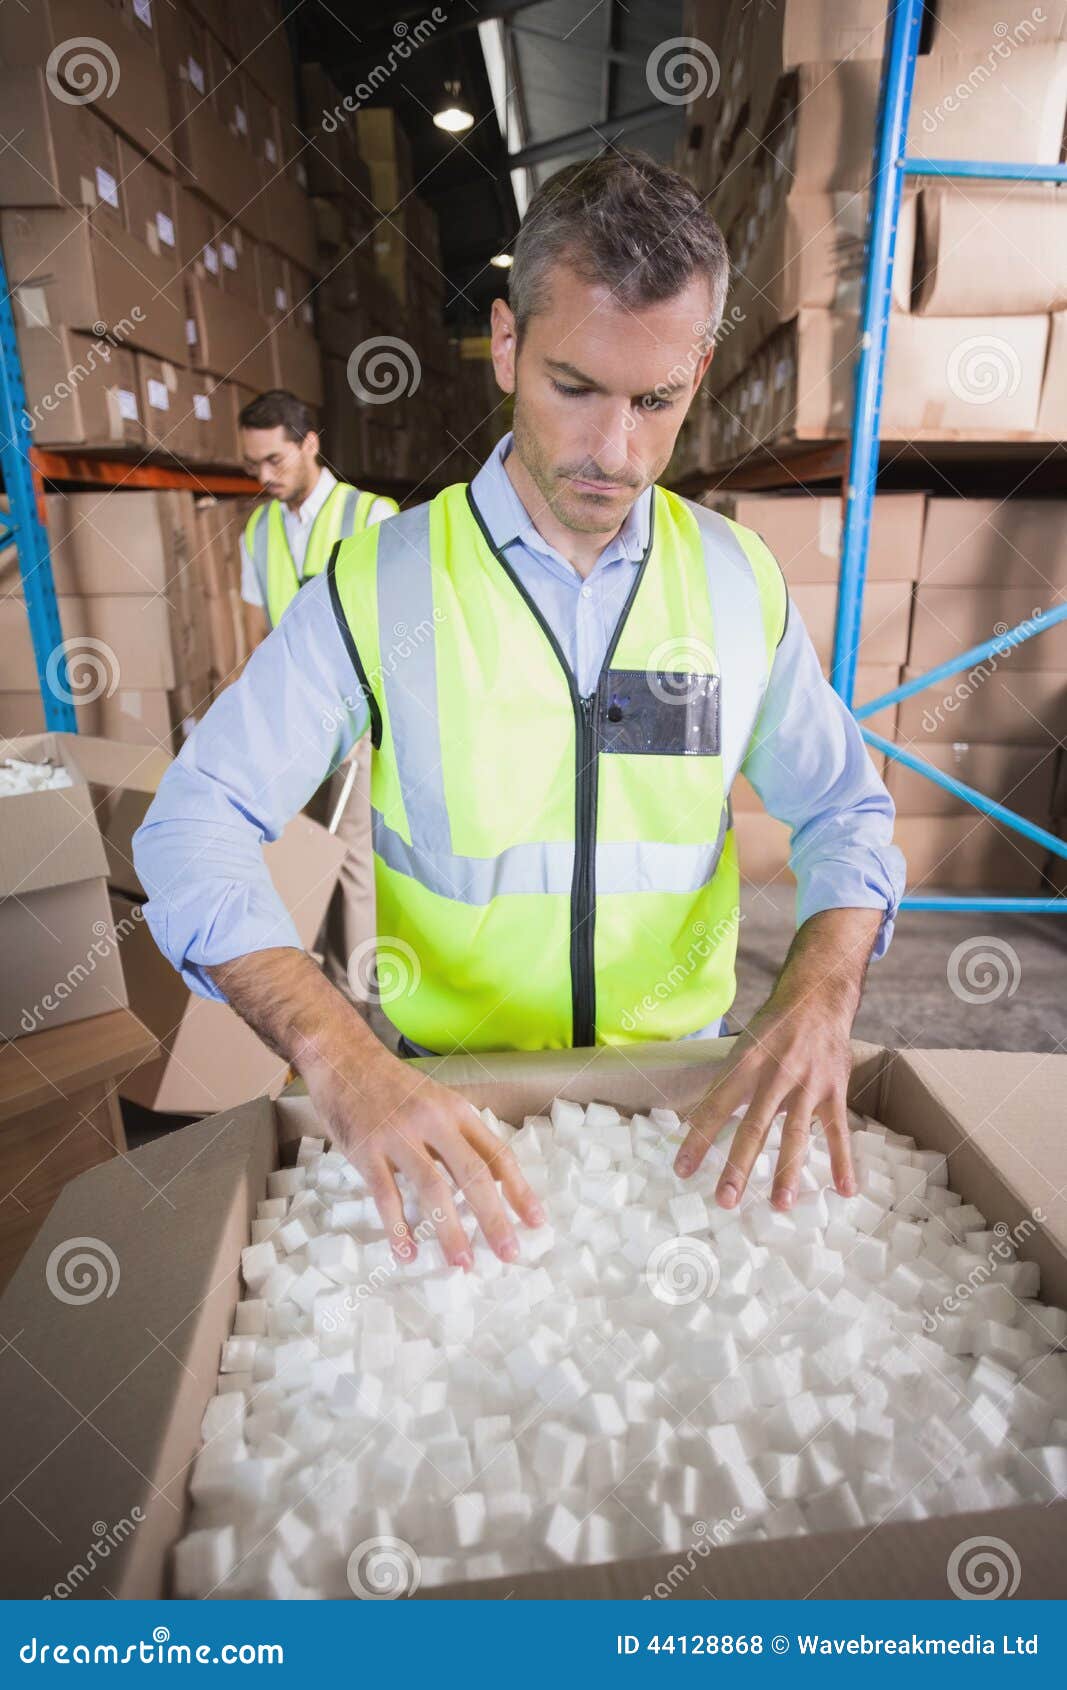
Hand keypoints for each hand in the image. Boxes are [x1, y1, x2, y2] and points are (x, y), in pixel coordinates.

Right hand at [302, 1038, 544, 1269]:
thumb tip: (493, 1180)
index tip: (537, 1222)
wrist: (344, 1058)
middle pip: (473, 1175)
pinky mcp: (366, 1150)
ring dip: (450, 1231)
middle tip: (509, 1254)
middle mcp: (433, 1122)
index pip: (498, 1154)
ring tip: (462, 1264)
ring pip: (433, 1188)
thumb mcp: (436, 1102)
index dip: (520, 1190)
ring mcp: (399, 1135)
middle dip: (494, 1218)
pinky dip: (397, 1228)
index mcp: (457, 1111)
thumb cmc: (392, 1086)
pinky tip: (406, 1253)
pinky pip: (385, 1196)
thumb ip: (460, 1137)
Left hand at [673, 996, 856, 1210]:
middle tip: (726, 1200)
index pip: (716, 1107)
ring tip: (780, 1205)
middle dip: (739, 1166)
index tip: (683, 1171)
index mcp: (745, 1065)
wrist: (817, 1000)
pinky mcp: (834, 1092)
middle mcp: (775, 1076)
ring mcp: (808, 1085)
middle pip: (755, 1127)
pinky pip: (838, 1132)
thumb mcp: (742, 1048)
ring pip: (796, 1134)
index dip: (698, 1139)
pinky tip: (844, 1189)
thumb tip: (697, 1122)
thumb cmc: (772, 1029)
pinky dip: (842, 1161)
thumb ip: (728, 1085)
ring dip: (789, 1172)